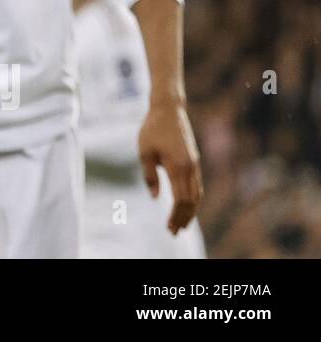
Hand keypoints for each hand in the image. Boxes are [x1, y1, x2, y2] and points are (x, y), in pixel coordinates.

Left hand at [138, 100, 201, 233]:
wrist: (168, 109)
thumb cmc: (152, 129)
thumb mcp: (144, 152)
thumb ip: (150, 175)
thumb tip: (155, 198)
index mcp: (178, 167)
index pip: (181, 200)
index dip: (176, 216)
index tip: (169, 227)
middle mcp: (190, 168)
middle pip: (192, 201)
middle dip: (184, 218)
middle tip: (175, 231)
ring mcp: (194, 164)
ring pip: (197, 194)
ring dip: (191, 211)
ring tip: (182, 224)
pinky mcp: (194, 161)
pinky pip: (197, 185)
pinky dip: (193, 199)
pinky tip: (186, 206)